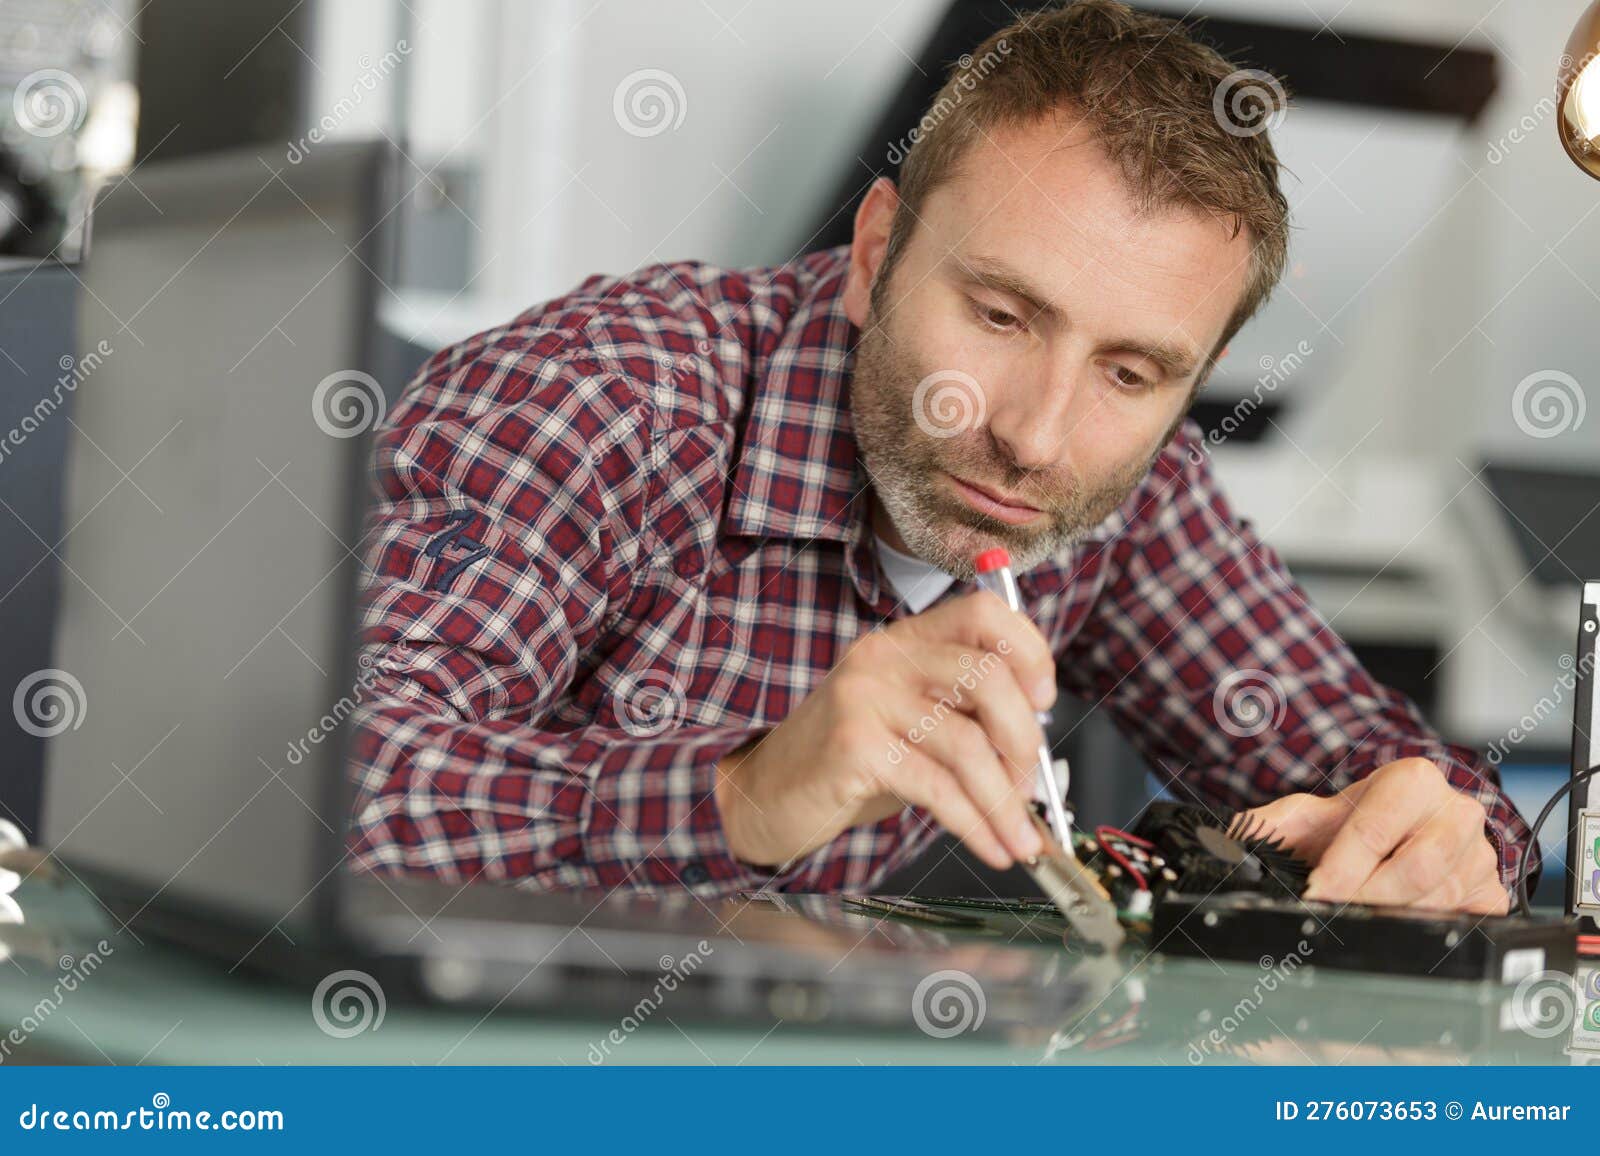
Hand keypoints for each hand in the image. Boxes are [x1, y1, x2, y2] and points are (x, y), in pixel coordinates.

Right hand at [713, 590, 1056, 871]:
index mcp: (905, 640)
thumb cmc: (847, 760)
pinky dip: (976, 824)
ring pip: (968, 743)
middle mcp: (885, 657)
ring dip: (1006, 801)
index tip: (1045, 701)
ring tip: (1020, 835)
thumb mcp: (910, 721)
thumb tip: (1035, 746)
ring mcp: (865, 698)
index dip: (1029, 651)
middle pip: (987, 675)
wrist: (766, 792)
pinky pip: (937, 787)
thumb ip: (964, 715)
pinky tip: (992, 846)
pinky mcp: (854, 747)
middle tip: (1032, 786)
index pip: (983, 612)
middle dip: (1024, 740)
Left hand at [1242, 758, 1508, 914]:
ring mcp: (1480, 852)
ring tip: (1359, 913)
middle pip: (1416, 867)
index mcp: (1413, 780)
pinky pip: (1465, 920)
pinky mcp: (1492, 890)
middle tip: (1335, 910)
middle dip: (1367, 895)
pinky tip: (1398, 920)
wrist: (1399, 827)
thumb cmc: (1352, 820)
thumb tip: (1227, 844)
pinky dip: (1426, 928)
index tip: (1315, 892)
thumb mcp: (1306, 815)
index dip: (1341, 867)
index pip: (1375, 829)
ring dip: (1392, 914)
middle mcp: (1456, 811)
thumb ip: (1267, 825)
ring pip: (1440, 898)